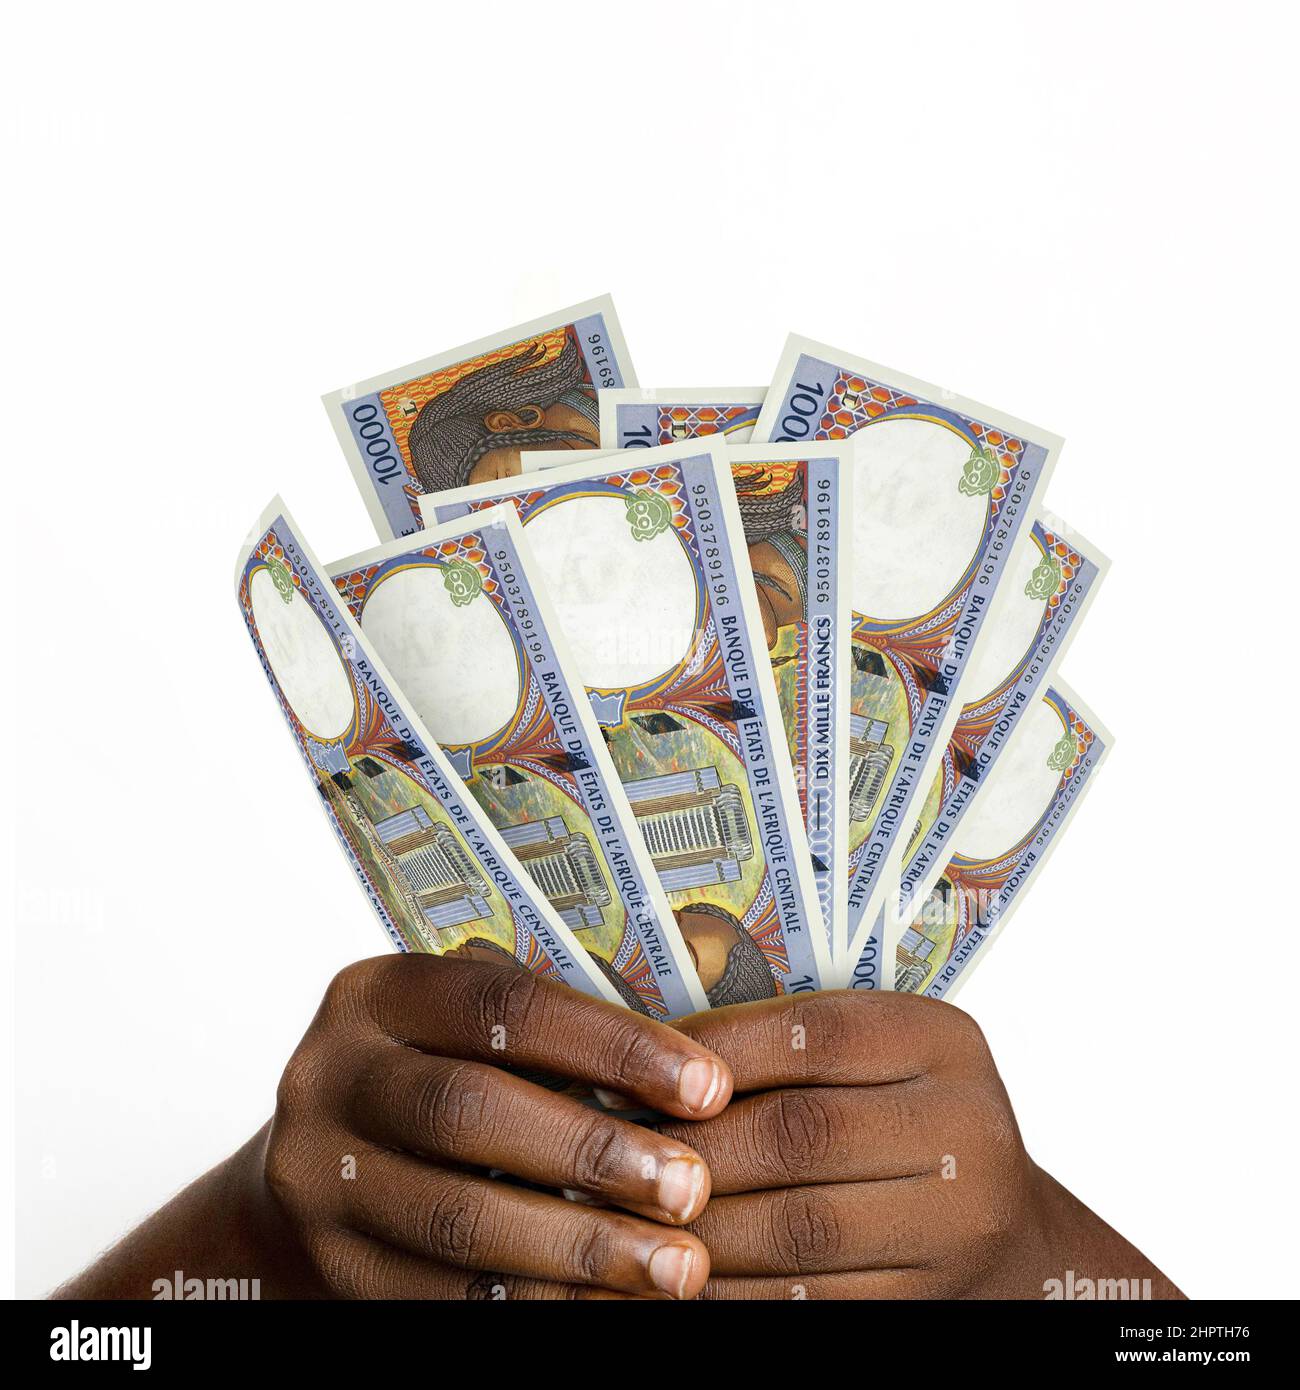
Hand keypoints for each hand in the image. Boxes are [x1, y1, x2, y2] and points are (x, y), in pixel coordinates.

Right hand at [253, 955, 733, 1298]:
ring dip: (580, 1247)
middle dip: (596, 1152)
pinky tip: (614, 1307)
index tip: (708, 1086)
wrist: (325, 1167)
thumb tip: (697, 1080)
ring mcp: (318, 1179)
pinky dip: (540, 1303)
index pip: (501, 1002)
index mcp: (376, 994)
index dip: (612, 1043)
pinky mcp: (333, 1268)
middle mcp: (330, 1077)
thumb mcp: (469, 1032)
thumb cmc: (441, 1077)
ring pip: (458, 1219)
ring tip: (676, 1268)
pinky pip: (446, 1297)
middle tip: (694, 1187)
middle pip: (471, 1110)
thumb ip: (550, 1039)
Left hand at [658, 992, 1181, 1298]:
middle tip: (610, 1153)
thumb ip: (785, 1046)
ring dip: (693, 1227)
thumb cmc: (899, 1118)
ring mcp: (957, 1226)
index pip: (813, 1033)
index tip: (632, 1071)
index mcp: (941, 1042)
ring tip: (622, 1217)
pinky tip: (674, 1273)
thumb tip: (646, 1057)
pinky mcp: (925, 1303)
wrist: (1005, 1234)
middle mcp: (965, 1128)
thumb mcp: (872, 1057)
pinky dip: (729, 1291)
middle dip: (688, 1147)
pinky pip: (807, 1303)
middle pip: (799, 1133)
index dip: (711, 1052)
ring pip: (796, 1229)